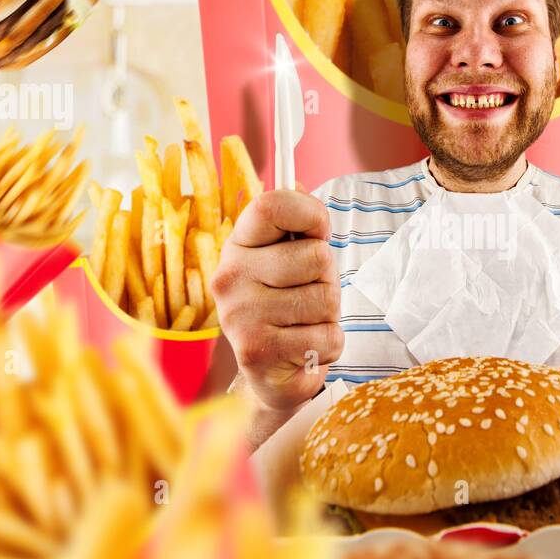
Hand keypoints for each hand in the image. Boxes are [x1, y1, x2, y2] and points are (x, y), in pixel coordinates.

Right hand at [210, 188, 342, 420]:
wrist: (270, 375)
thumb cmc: (287, 309)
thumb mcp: (287, 261)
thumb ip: (295, 224)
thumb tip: (296, 182)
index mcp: (238, 246)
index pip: (272, 204)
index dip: (310, 213)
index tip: (317, 233)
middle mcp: (230, 277)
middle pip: (316, 256)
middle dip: (327, 280)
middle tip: (307, 297)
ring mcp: (240, 315)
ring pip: (326, 298)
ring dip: (328, 316)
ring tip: (304, 324)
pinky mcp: (257, 352)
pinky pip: (327, 336)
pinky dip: (328, 345)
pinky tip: (303, 348)